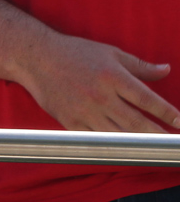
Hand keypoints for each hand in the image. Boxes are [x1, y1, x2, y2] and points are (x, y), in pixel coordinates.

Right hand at [15, 33, 175, 132]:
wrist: (36, 58)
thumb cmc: (74, 53)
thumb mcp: (110, 53)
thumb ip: (139, 65)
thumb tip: (166, 70)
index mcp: (112, 76)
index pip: (147, 99)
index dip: (166, 113)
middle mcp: (100, 96)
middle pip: (136, 122)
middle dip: (157, 134)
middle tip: (172, 142)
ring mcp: (84, 111)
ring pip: (118, 134)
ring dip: (137, 142)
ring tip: (152, 148)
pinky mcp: (70, 121)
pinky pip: (96, 138)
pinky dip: (111, 144)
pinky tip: (124, 148)